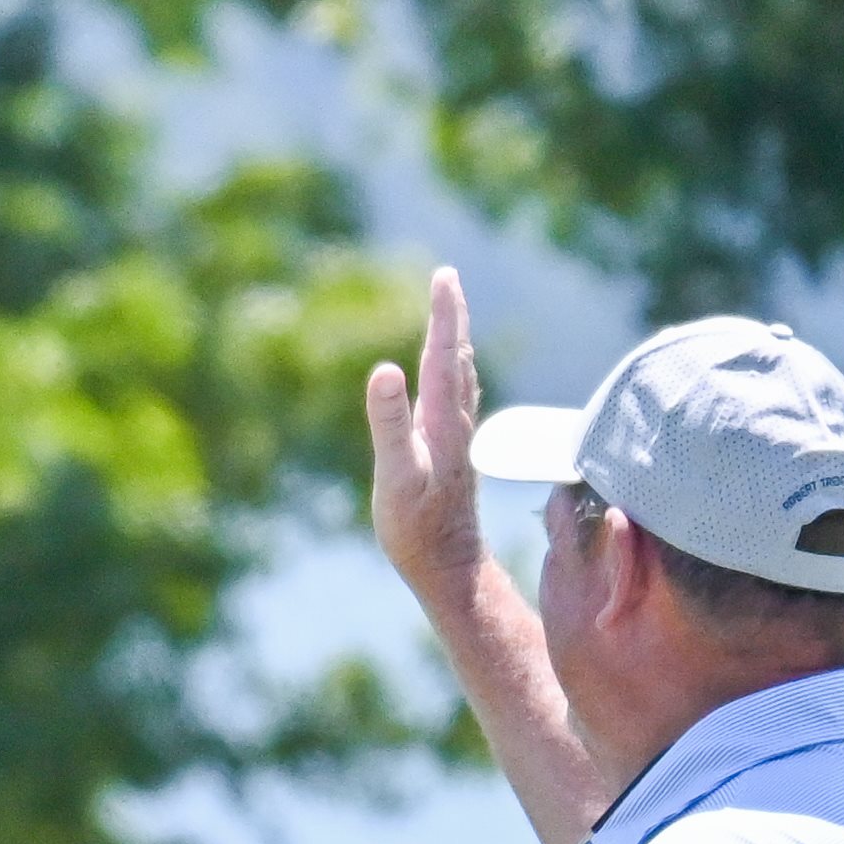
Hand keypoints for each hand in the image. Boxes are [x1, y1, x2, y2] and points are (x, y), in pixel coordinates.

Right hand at [365, 265, 485, 601]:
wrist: (449, 568)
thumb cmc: (417, 527)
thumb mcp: (396, 474)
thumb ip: (390, 422)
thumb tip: (384, 369)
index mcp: (443, 421)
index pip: (443, 354)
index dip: (444, 314)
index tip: (444, 275)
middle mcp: (457, 423)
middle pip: (456, 358)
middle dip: (451, 317)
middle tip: (446, 279)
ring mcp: (458, 439)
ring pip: (460, 379)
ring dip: (454, 343)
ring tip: (450, 317)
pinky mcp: (454, 455)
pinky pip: (456, 400)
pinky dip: (453, 375)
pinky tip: (450, 381)